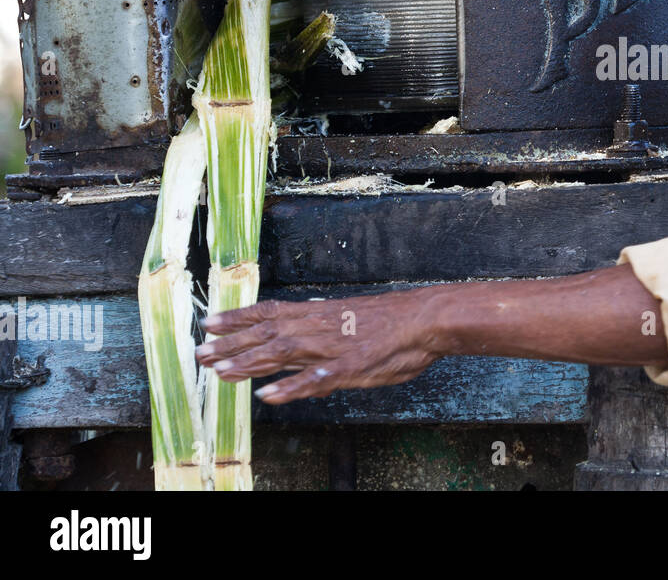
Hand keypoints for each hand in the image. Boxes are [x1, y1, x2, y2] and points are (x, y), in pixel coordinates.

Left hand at [195, 288, 445, 403]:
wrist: (425, 318)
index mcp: (318, 315)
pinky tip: (269, 396)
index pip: (269, 312)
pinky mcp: (350, 366)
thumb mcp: (350, 323)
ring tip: (221, 374)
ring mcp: (332, 347)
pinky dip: (291, 387)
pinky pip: (316, 378)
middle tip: (200, 353)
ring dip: (249, 363)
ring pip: (283, 353)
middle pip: (267, 333)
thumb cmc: (391, 321)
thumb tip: (300, 354)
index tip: (209, 322)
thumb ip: (321, 339)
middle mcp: (318, 327)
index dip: (238, 318)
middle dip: (231, 344)